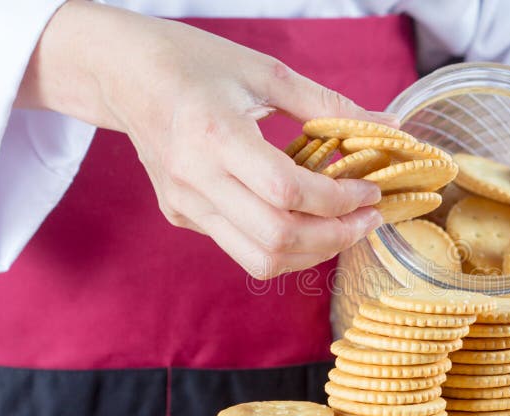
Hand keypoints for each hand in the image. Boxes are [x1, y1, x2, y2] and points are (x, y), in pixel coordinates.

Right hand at [17, 0, 388, 277]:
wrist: (123, 74)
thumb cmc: (192, 62)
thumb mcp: (264, 71)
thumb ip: (327, 105)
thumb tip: (386, 125)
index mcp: (213, 134)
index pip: (288, 193)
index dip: (339, 201)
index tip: (370, 192)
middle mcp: (194, 178)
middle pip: (277, 239)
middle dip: (335, 237)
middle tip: (367, 219)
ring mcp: (184, 204)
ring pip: (259, 258)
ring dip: (313, 252)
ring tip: (344, 227)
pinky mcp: (180, 215)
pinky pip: (240, 247)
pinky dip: (284, 244)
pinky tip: (304, 219)